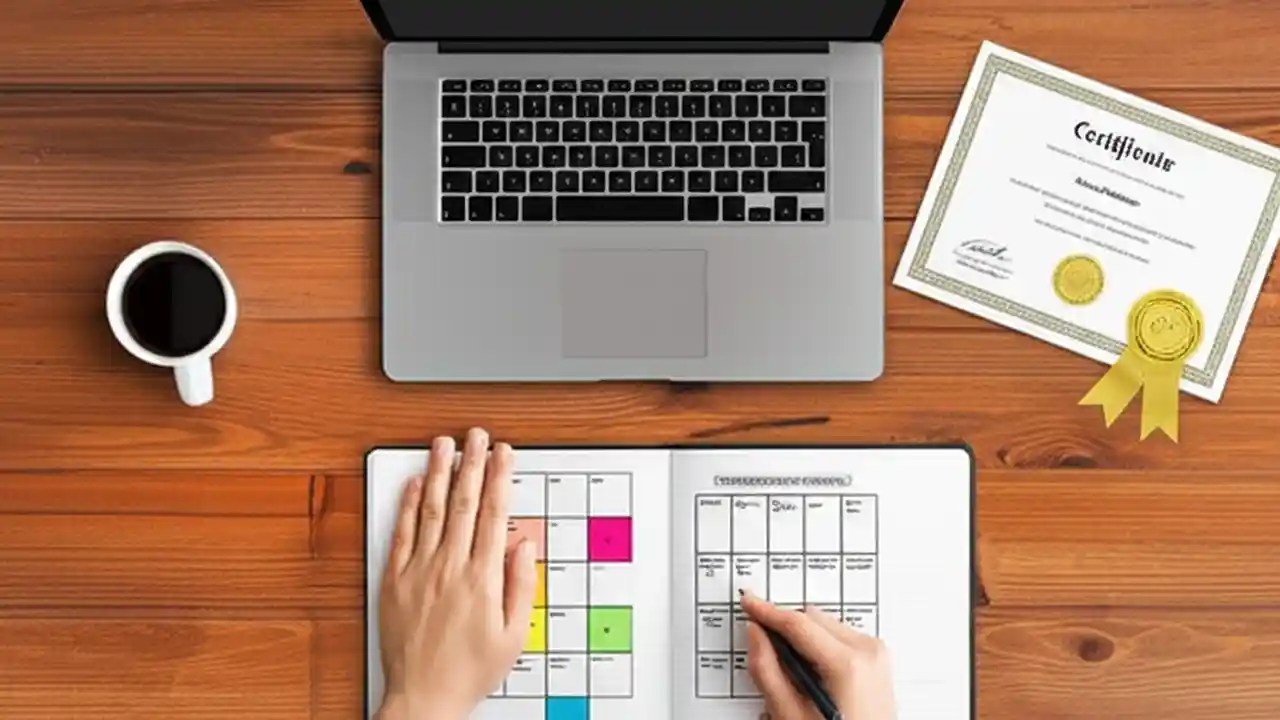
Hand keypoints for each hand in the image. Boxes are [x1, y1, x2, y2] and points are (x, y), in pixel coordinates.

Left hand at [376, 428, 534, 719]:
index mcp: (483, 578)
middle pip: (463, 502)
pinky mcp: (395, 581)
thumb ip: (521, 585)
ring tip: (443, 444)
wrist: (424, 697)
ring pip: (429, 509)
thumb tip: (523, 544)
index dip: (500, 477)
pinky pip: (401, 534)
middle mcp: (450, 567)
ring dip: (438, 472)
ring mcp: (419, 571)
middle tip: (477, 435)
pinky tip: (412, 484)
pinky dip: (406, 505)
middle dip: (472, 463)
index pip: (495, 514)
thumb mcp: (514, 634)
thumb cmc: (469, 671)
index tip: (504, 453)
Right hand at [742, 593, 896, 719]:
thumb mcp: (792, 716)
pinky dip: (821, 647)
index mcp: (848, 663)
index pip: (797, 623)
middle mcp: (867, 650)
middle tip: (767, 653)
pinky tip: (814, 675)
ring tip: (796, 676)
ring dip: (804, 640)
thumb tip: (756, 636)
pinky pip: (840, 636)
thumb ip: (768, 671)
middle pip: (811, 618)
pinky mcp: (877, 659)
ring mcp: (876, 653)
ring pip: (825, 624)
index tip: (748, 603)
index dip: (766, 611)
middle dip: (785, 630)